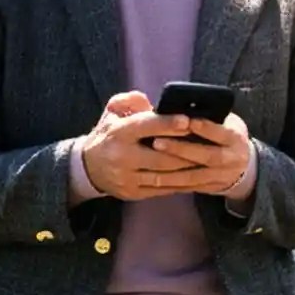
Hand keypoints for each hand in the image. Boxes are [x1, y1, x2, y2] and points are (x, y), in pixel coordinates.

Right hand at [81, 91, 201, 200]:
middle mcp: (122, 157)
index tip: (188, 120)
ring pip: (164, 176)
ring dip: (187, 170)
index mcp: (118, 133)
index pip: (145, 127)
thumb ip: (130, 101)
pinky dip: (181, 184)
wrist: (88, 167)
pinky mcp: (133, 193)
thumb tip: (151, 102)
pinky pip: (162, 190)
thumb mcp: (112, 111)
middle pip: (160, 157)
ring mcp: (127, 178)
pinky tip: (195, 177)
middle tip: (206, 145)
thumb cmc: (108, 134)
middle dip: (185, 152)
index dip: (168, 124)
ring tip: (206, 162)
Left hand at [147, 113, 251, 195]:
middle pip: (207, 156)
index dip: (206, 128)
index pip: (222, 132)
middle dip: (181, 149)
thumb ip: (208, 114)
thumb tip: (181, 106)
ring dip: (172, 171)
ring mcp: (221, 176)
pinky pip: (189, 188)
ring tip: (151, 161)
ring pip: (195, 176)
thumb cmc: (226, 133)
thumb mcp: (225, 121)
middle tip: (157, 142)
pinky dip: (172, 184)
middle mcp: (231, 159)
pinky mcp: (210, 188)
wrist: (242, 164)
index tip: (188, 121)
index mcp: (235, 138)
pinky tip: (155, 179)